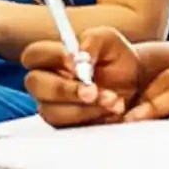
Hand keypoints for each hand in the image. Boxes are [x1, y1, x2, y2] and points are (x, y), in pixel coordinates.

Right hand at [21, 27, 144, 126]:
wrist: (135, 84)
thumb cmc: (115, 59)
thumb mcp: (109, 40)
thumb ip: (92, 41)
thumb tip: (80, 58)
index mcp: (51, 58)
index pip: (33, 55)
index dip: (51, 57)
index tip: (76, 62)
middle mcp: (46, 82)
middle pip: (35, 84)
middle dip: (65, 89)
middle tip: (92, 91)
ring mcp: (53, 106)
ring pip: (52, 111)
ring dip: (83, 108)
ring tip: (112, 101)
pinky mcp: (67, 126)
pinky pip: (69, 128)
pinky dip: (92, 120)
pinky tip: (111, 111)